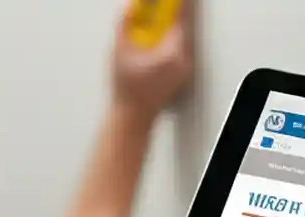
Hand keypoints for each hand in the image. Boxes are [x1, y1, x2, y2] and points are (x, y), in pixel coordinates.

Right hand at [111, 0, 195, 119]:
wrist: (133, 117)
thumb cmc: (126, 89)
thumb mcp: (119, 51)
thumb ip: (123, 24)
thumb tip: (129, 7)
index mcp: (171, 54)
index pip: (179, 20)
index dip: (176, 5)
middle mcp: (183, 61)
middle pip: (183, 28)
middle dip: (173, 13)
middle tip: (164, 4)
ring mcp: (184, 69)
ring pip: (182, 39)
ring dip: (172, 26)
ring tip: (159, 17)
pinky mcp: (182, 74)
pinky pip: (180, 50)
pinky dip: (171, 39)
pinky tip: (158, 36)